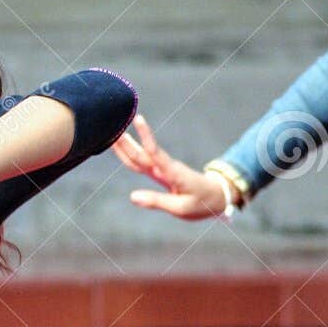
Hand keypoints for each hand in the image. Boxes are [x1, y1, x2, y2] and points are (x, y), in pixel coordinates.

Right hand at [112, 113, 231, 219]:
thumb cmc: (201, 202)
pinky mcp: (161, 172)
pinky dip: (131, 154)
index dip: (146, 136)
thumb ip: (156, 201)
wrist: (216, 197)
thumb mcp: (181, 208)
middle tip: (110, 127)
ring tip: (112, 133)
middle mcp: (165, 167)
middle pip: (140, 153)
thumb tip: (132, 197)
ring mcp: (162, 169)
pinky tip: (123, 147)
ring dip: (126, 145)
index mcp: (172, 173)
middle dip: (125, 142)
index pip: (155, 152)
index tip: (138, 118)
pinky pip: (143, 162)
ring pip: (140, 156)